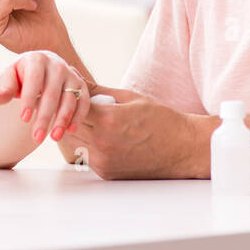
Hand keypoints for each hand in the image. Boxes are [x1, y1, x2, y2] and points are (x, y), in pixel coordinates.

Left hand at [0, 49, 93, 145]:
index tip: (24, 119)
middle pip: (52, 94)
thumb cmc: (22, 75)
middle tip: (36, 138)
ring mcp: (71, 74)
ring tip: (54, 138)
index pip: (34, 80)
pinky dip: (78, 116)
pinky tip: (70, 130)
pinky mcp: (80, 84)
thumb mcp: (10, 77)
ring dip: (63, 120)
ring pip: (69, 99)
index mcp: (36, 59)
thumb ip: (4, 88)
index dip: (29, 99)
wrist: (42, 67)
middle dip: (44, 117)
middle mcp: (57, 65)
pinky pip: (83, 101)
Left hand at [55, 84, 207, 179]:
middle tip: (68, 105)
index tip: (66, 92)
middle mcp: (102, 143)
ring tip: (83, 120)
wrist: (183, 148)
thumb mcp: (130, 97)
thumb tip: (74, 76)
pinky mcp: (106, 173)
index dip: (67, 98)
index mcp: (108, 120)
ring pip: (72, 143)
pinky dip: (86, 146)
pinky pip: (85, 157)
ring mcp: (103, 161)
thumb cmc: (161, 119)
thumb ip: (98, 89)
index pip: (71, 106)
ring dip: (73, 131)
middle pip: (66, 126)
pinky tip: (97, 136)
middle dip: (65, 115)